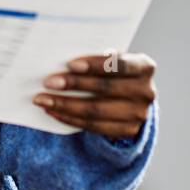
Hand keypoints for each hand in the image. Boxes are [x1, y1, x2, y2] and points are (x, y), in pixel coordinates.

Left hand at [33, 51, 156, 140]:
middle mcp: (146, 92)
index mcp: (145, 67)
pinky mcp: (126, 131)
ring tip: (43, 99)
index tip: (70, 64)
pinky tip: (53, 111)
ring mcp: (138, 115)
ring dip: (65, 105)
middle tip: (48, 82)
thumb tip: (62, 59)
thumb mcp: (115, 61)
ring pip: (96, 111)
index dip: (95, 65)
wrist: (134, 100)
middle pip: (105, 89)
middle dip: (74, 85)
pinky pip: (93, 126)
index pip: (120, 64)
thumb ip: (99, 59)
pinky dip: (70, 118)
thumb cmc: (117, 73)